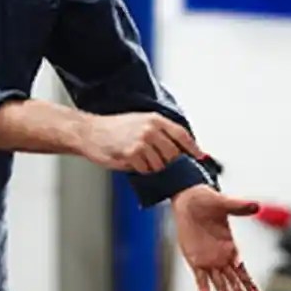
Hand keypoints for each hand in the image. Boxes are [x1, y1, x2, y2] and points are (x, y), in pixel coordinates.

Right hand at [79, 113, 205, 172]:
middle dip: (171, 164)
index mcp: (155, 119)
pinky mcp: (132, 154)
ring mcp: (142, 141)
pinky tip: (132, 164)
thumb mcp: (139, 122)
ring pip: (160, 165)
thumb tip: (177, 151)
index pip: (182, 135)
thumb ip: (158, 134)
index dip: (193, 148)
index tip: (200, 157)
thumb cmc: (114, 129)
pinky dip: (141, 171)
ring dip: (153, 169)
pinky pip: (145, 170)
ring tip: (142, 163)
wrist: (89, 132)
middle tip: (163, 168)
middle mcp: (151, 129)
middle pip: (174, 154)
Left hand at [170, 184, 264, 290]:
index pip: (244, 270)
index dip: (250, 284)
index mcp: (231, 247)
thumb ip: (239, 206)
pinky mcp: (195, 261)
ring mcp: (209, 261)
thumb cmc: (206, 200)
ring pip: (219, 285)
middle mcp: (222, 257)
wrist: (188, 200)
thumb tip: (255, 205)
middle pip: (233, 282)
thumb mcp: (223, 202)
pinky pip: (200, 282)